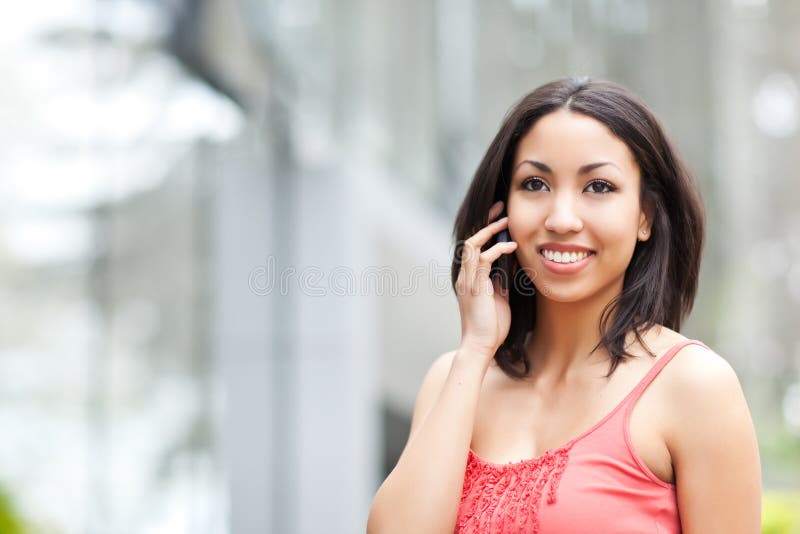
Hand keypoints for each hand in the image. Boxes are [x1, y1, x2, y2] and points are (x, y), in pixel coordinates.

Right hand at [454, 200, 517, 361]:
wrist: (481, 345)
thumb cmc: (492, 327)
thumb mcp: (499, 299)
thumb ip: (501, 282)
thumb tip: (512, 267)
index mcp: (468, 278)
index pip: (473, 247)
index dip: (485, 230)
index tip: (499, 218)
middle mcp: (464, 276)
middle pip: (470, 240)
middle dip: (485, 223)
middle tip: (500, 209)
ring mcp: (468, 280)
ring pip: (472, 245)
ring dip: (490, 232)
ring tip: (505, 222)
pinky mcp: (475, 286)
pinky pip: (483, 259)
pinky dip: (497, 249)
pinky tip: (512, 247)